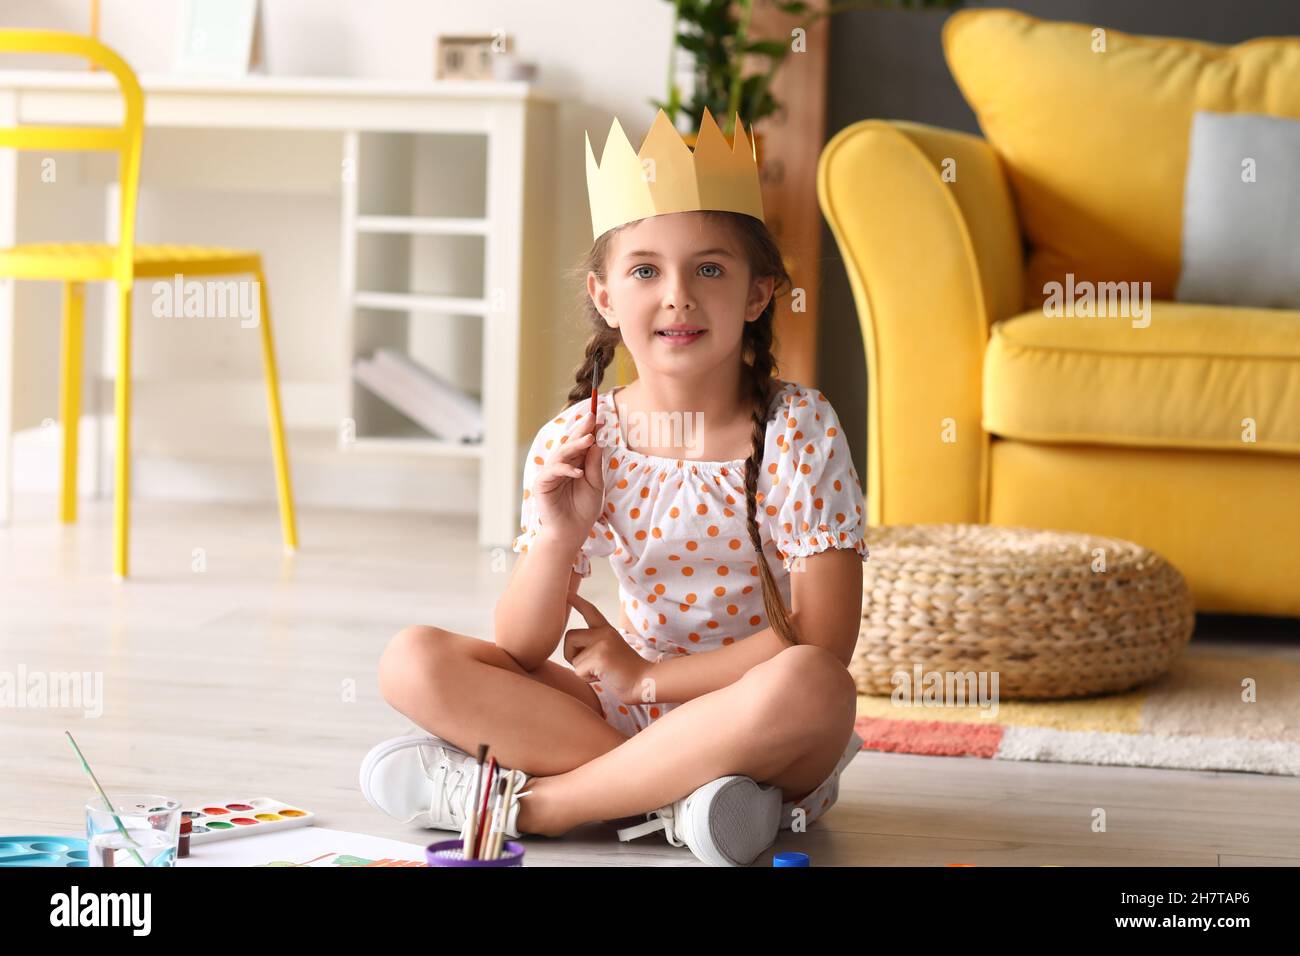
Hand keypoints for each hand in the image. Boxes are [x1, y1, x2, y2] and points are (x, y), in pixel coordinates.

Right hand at [532, 410, 604, 548]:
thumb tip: (597, 442)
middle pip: (570, 443)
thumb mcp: (595, 485)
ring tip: (590, 439)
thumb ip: (594, 465)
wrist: (572, 531)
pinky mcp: (542, 483)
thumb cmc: (583, 509)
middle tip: (592, 417)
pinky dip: (566, 470)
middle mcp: (562, 465)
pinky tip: (578, 472)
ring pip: (561, 453)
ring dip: (575, 445)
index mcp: (575, 464)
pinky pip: (553, 471)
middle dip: (581, 430)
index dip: (589, 430)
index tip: (600, 418)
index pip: (582, 444)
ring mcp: (551, 473)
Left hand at [564, 592, 655, 707]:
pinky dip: (587, 678)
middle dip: (571, 654)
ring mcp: (603, 643)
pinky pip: (578, 670)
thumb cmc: (626, 673)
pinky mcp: (600, 657)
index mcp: (607, 630)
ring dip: (582, 669)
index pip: (590, 611)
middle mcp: (604, 632)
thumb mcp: (610, 652)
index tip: (567, 593)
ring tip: (601, 672)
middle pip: (570, 636)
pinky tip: (603, 677)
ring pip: (572, 657)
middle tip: (589, 666)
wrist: (645, 682)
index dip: (577, 601)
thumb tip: (574, 652)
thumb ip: (595, 646)